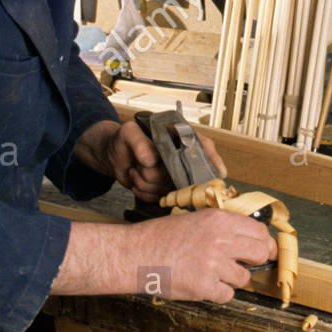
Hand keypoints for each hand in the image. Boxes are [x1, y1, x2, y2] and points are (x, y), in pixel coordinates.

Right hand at [53, 210, 276, 302]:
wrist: (136, 254)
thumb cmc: (161, 237)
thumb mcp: (195, 219)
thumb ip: (222, 226)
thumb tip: (250, 238)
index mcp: (219, 220)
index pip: (259, 230)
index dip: (264, 242)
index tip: (265, 250)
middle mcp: (220, 240)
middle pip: (259, 253)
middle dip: (255, 261)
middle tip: (245, 264)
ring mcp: (213, 264)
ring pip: (243, 278)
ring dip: (232, 279)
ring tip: (211, 274)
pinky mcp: (204, 286)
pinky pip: (226, 295)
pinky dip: (218, 293)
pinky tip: (203, 285)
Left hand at [77, 119, 227, 200]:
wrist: (113, 155)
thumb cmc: (124, 139)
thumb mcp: (128, 133)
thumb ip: (138, 142)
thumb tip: (151, 158)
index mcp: (181, 139)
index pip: (205, 150)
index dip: (214, 161)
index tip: (218, 172)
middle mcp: (182, 159)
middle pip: (181, 177)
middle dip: (156, 175)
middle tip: (139, 164)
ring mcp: (174, 177)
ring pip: (167, 190)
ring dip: (145, 181)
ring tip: (136, 168)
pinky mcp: (165, 191)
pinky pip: (157, 198)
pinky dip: (142, 191)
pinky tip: (136, 179)